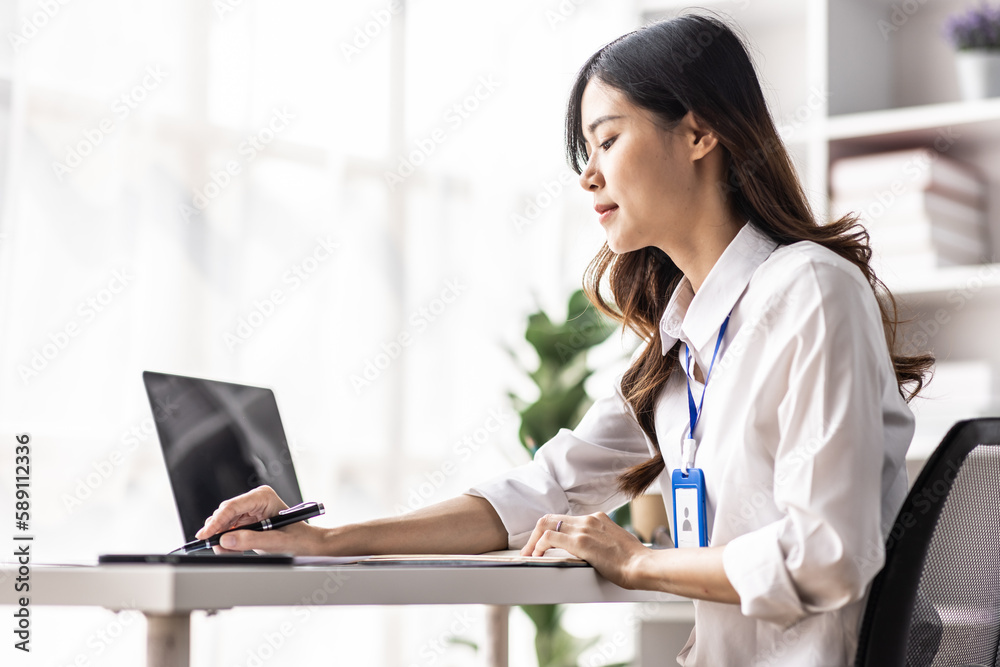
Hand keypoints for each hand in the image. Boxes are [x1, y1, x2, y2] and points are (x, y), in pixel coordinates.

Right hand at [194, 485, 327, 555]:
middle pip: (225, 513)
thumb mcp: (275, 542)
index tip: (205, 535)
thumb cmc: (298, 539)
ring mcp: (250, 509)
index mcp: (263, 497)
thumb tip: (225, 539)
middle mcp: (255, 500)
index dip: (216, 521)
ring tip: (229, 552)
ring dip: (222, 538)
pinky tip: (233, 549)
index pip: (232, 507)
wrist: (308, 544)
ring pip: (224, 522)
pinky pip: (229, 529)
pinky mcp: (248, 520)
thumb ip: (250, 540)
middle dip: (218, 532)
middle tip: (216, 549)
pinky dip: (228, 541)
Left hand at [518, 512, 648, 589]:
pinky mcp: (581, 542)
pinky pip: (550, 538)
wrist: (643, 565)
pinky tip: (536, 555)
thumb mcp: (615, 542)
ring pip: (546, 524)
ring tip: (528, 554)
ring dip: (533, 541)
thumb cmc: (633, 560)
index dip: (549, 529)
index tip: (541, 542)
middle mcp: (589, 519)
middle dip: (535, 533)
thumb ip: (601, 541)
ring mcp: (584, 529)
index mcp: (597, 518)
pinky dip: (538, 546)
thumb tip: (593, 551)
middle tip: (528, 549)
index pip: (565, 518)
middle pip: (551, 518)